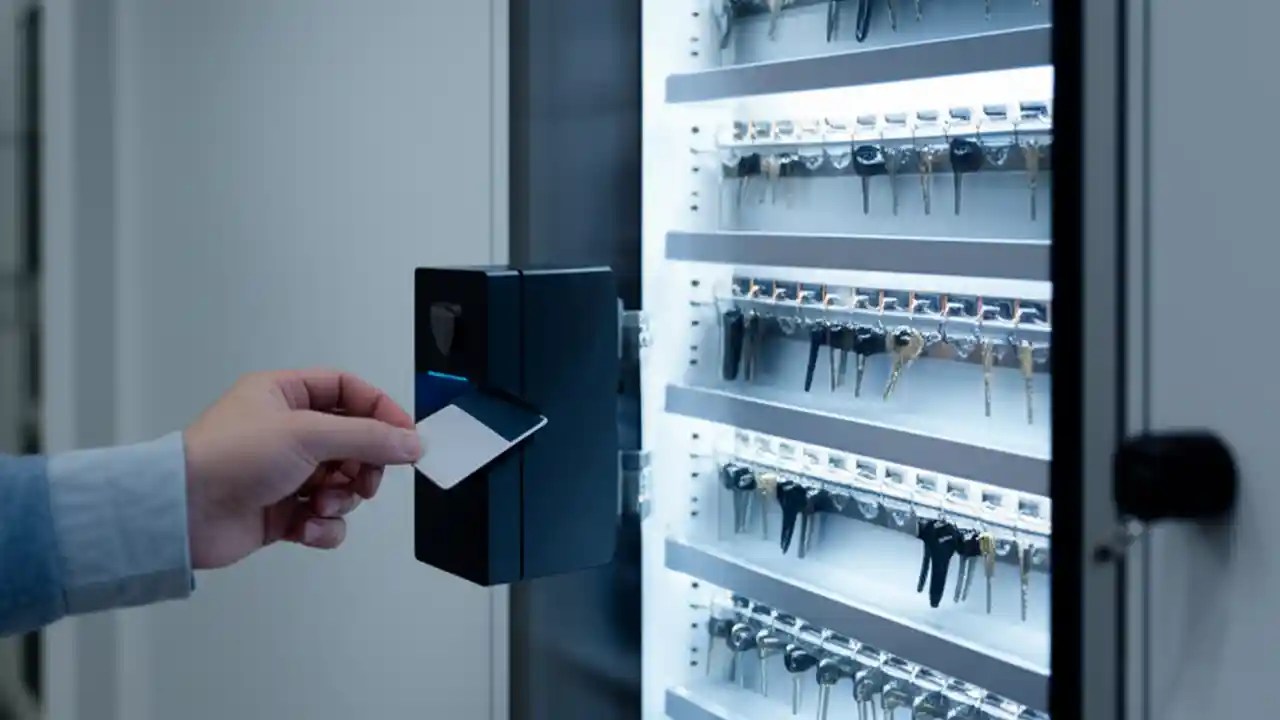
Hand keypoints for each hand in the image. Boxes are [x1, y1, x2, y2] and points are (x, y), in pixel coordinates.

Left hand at [183, 369, 421, 568]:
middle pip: (354, 442)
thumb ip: (368, 438)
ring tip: (322, 504)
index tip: (405, 435)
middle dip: (364, 465)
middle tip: (365, 480)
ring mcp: (285, 473)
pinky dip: (324, 527)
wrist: (182, 514)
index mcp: (285, 395)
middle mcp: (286, 431)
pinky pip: (324, 519)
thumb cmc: (226, 458)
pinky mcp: (281, 512)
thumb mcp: (308, 434)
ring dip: (342, 499)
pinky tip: (307, 527)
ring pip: (343, 483)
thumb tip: (411, 442)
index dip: (381, 411)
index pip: (349, 392)